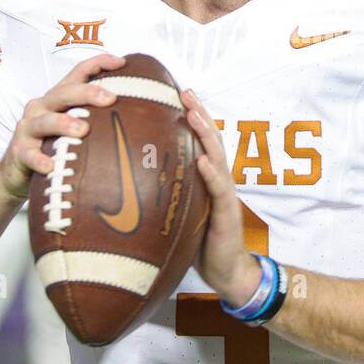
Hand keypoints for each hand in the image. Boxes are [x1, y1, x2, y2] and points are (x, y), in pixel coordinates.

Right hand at [0, 54, 125, 201]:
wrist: (15, 172)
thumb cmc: (53, 145)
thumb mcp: (73, 127)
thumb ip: (97, 119)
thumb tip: (143, 120)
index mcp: (59, 97)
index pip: (78, 72)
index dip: (99, 63)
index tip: (122, 62)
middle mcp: (42, 106)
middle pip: (64, 93)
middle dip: (87, 93)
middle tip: (110, 99)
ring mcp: (28, 127)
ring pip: (45, 120)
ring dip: (64, 123)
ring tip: (83, 130)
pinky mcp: (19, 151)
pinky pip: (29, 154)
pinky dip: (39, 159)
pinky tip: (50, 166)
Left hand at [181, 89, 260, 306]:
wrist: (227, 271)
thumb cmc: (202, 241)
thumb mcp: (181, 211)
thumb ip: (168, 192)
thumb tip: (135, 180)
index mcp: (208, 177)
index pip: (201, 140)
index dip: (192, 116)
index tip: (177, 93)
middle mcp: (219, 180)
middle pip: (212, 139)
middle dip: (200, 113)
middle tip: (186, 91)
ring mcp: (225, 195)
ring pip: (218, 157)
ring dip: (206, 134)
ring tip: (193, 114)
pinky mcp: (227, 213)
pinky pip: (219, 190)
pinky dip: (212, 174)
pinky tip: (203, 161)